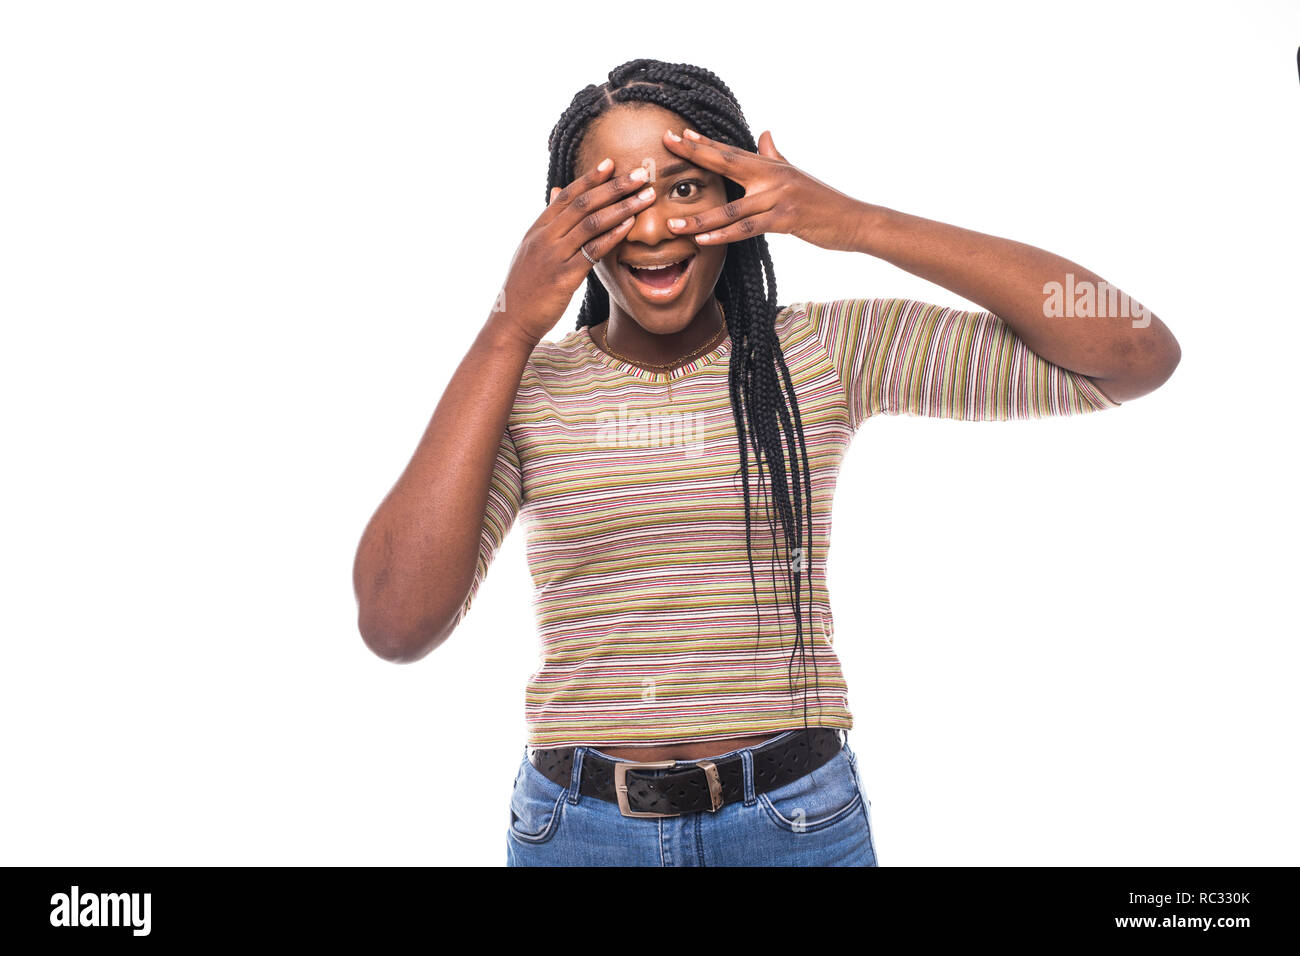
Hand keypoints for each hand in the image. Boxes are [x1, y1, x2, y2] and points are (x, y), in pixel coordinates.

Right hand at [493, 158, 657, 345]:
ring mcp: (553, 256)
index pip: (567, 195)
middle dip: (615, 186)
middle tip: (641, 174)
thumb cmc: (525, 287)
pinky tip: (630, 225)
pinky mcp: (563, 277)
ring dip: (622, 207)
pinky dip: (613, 235)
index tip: (612, 163)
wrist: (511, 320)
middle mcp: (544, 237)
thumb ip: (548, 222)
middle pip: (583, 203)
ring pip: (591, 223)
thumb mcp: (531, 249)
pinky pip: (592, 251)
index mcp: (538, 229)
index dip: (590, 177)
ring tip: (646, 196)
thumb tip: (557, 191)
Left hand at [660, 127, 868, 252]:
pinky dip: (725, 235)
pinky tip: (704, 240)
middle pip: (726, 163)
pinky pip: (748, 229)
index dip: (704, 143)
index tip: (679, 135)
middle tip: (667, 144)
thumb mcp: (796, 175)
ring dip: (701, 217)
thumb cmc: (823, 202)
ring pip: (732, 208)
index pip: (732, 152)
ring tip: (674, 225)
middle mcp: (773, 176)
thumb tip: (765, 134)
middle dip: (694, 154)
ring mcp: (779, 197)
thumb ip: (776, 156)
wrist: (854, 219)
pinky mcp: (786, 219)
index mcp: (772, 166)